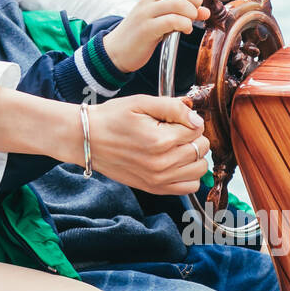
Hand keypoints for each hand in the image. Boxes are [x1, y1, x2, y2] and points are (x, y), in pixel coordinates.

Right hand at [80, 96, 208, 194]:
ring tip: (176, 146)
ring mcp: (158, 179)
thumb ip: (173, 107)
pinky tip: (175, 162)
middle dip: (193, 136)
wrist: (87, 139)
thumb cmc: (111, 119)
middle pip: (201, 149)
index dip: (189, 120)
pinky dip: (188, 175)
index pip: (198, 129)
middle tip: (174, 130)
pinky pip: (189, 187)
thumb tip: (197, 120)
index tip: (173, 119)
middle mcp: (162, 163)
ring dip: (194, 156)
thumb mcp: (141, 102)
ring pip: (199, 169)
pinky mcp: (154, 188)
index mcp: (161, 140)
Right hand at [102, 0, 208, 73]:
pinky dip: (184, 24)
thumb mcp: (163, 20)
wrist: (116, 51)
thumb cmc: (142, 34)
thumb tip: (206, 11)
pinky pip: (171, 20)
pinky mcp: (146, 29)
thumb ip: (183, 14)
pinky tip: (184, 30)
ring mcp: (146, 13)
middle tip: (196, 10)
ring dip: (191, 12)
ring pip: (177, 3)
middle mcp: (149, 0)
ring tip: (190, 21)